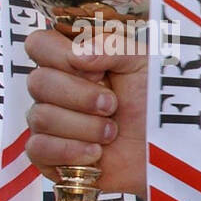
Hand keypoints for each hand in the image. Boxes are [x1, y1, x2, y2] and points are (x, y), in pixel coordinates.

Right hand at [24, 29, 147, 193]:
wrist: (163, 151)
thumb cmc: (151, 107)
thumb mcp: (142, 63)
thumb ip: (112, 45)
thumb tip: (78, 54)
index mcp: (72, 63)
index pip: (39, 45)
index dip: (62, 56)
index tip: (97, 72)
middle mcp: (56, 91)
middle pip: (37, 82)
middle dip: (82, 96)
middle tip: (112, 106)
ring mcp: (49, 123)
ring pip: (40, 117)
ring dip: (86, 127)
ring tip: (111, 132)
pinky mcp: (48, 155)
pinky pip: (37, 148)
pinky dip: (71, 150)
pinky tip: (95, 152)